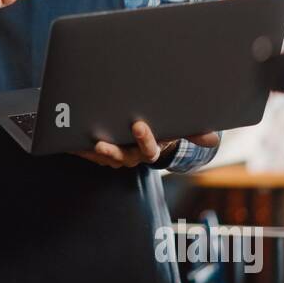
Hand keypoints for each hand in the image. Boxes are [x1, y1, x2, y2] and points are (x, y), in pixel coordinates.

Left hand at [71, 120, 220, 168]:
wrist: (145, 134)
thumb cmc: (162, 128)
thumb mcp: (176, 128)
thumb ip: (193, 132)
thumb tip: (214, 138)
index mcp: (150, 150)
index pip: (149, 149)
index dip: (145, 140)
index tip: (138, 124)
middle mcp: (131, 156)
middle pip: (121, 157)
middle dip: (111, 151)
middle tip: (101, 144)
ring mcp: (115, 155)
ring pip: (102, 157)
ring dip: (91, 152)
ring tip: (81, 143)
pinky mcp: (99, 152)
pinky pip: (88, 154)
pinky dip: (78, 149)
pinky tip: (69, 142)